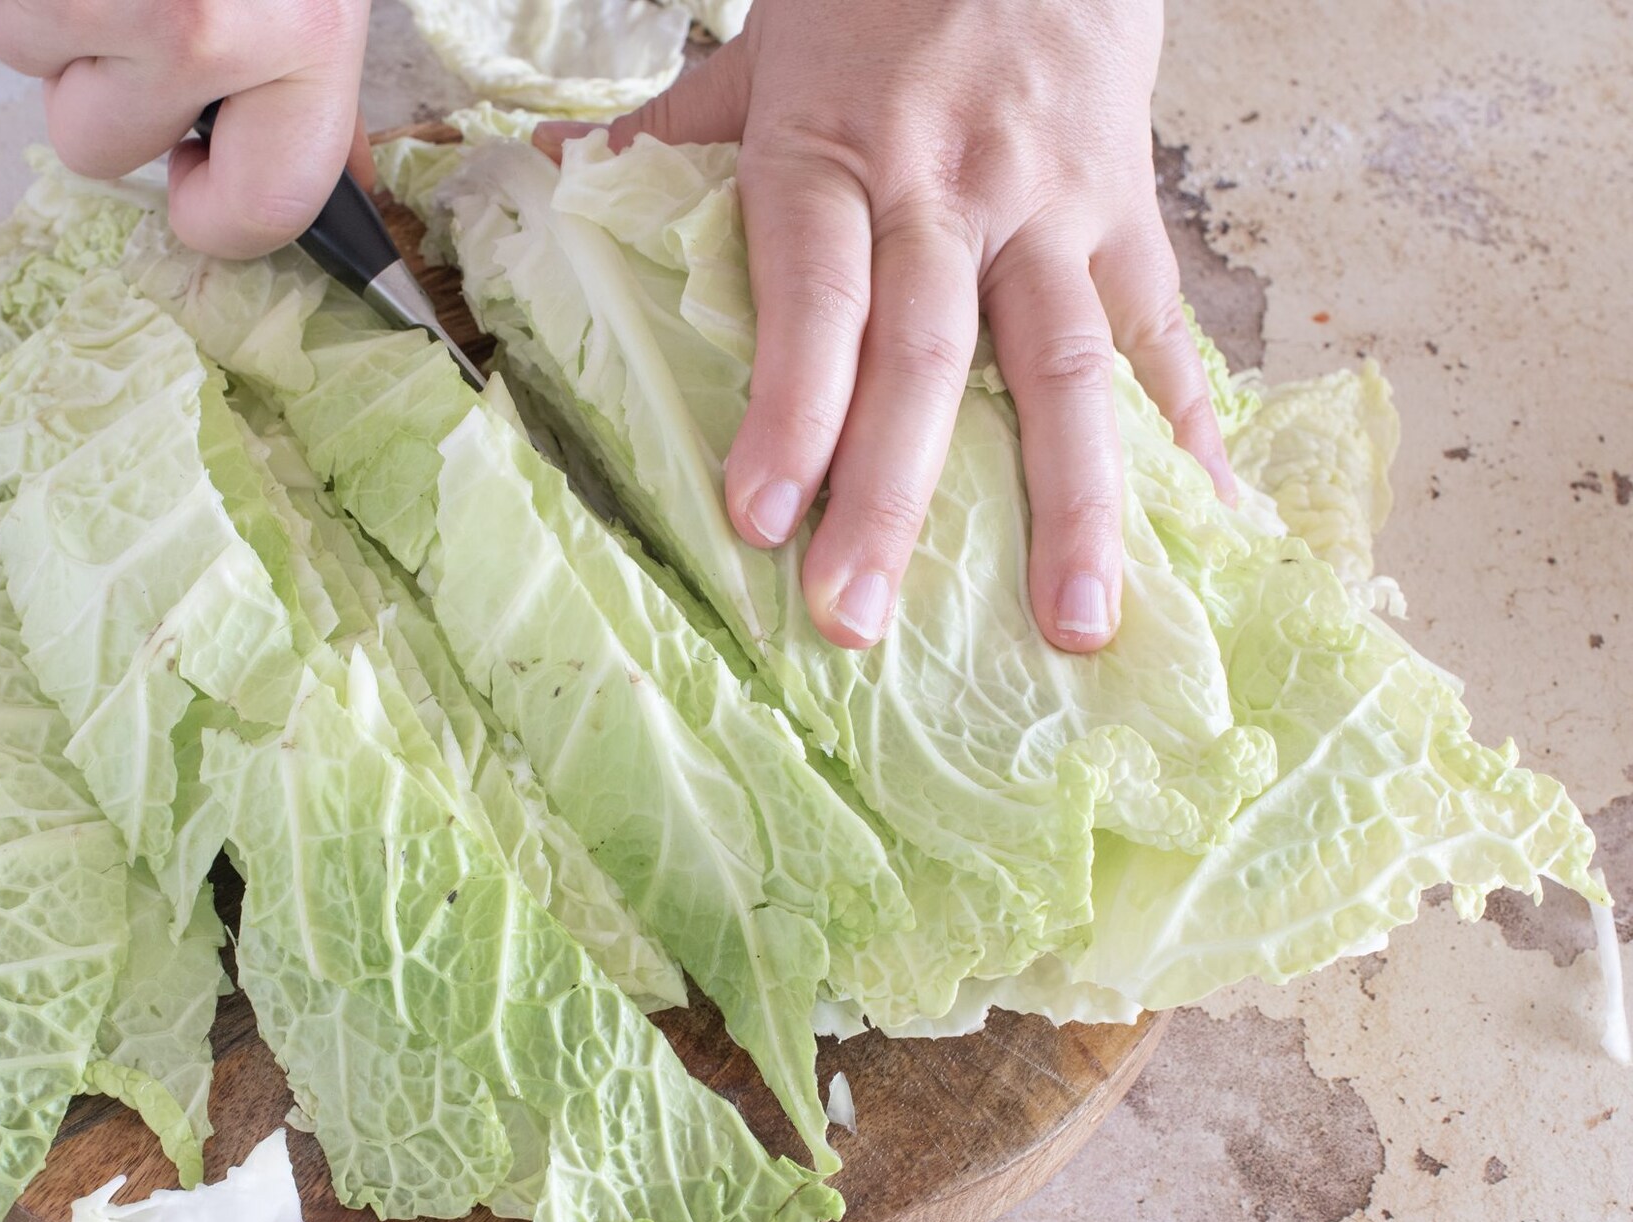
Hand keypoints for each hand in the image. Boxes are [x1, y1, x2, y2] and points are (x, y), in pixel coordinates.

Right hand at [0, 0, 372, 257]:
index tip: (201, 179)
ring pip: (33, 75)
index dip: (218, 217)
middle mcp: (203, 24)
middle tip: (148, 25)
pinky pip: (4, 18)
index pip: (262, 212)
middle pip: (97, 150)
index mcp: (303, 37)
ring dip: (62, 33)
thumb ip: (317, 88)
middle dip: (109, 98)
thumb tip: (338, 181)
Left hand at [540, 0, 1234, 651]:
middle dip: (894, 498)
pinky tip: (1205, 523)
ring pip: (1070, 365)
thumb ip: (671, 133)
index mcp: (840, 153)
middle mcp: (951, 192)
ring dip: (1074, 501)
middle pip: (927, 358)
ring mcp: (1054, 210)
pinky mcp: (1131, 217)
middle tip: (862, 619)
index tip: (760, 521)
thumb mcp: (766, 51)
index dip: (791, 408)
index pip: (814, 294)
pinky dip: (1186, 428)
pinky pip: (1162, 332)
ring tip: (1075, 624)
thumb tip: (556, 175)